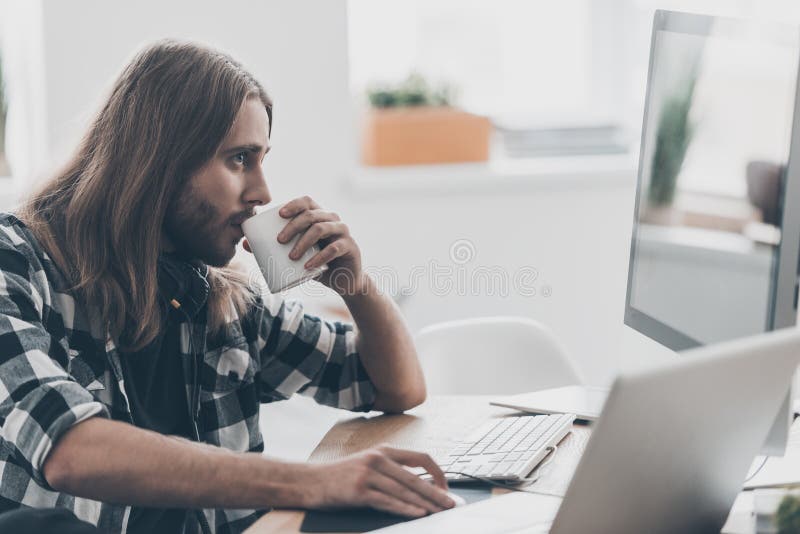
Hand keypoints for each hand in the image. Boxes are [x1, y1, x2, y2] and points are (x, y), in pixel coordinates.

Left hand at [244, 196, 364, 295]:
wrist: (344, 281)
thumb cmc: (317, 264)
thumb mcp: (296, 256)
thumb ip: (275, 249)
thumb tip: (245, 244)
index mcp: (320, 216)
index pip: (307, 202)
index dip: (294, 205)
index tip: (279, 215)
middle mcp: (333, 220)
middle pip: (312, 215)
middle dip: (293, 225)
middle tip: (279, 241)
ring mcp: (343, 232)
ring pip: (322, 228)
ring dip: (304, 241)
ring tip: (292, 256)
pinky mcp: (350, 247)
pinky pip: (334, 248)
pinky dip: (320, 257)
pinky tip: (309, 265)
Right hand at [303, 445, 453, 516]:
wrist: (310, 481)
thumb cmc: (341, 476)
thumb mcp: (368, 465)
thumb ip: (392, 471)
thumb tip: (422, 486)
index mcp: (384, 451)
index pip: (421, 457)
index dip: (438, 473)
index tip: (447, 487)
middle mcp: (378, 459)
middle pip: (416, 477)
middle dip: (437, 492)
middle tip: (451, 504)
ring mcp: (368, 474)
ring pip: (405, 490)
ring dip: (425, 503)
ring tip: (440, 511)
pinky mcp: (359, 490)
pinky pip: (388, 501)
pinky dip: (406, 508)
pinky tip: (418, 513)